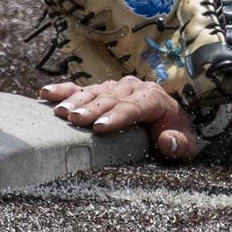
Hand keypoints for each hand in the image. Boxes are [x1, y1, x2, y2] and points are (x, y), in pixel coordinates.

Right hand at [40, 75, 197, 159]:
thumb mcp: (185, 143)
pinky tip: (46, 93)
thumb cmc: (174, 133)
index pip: (135, 106)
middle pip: (111, 98)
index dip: (117, 116)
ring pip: (94, 92)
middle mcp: (134, 88)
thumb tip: (167, 140)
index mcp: (155, 98)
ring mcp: (115, 87)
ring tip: (61, 112)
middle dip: (93, 108)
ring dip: (76, 100)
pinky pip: (80, 87)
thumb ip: (180, 144)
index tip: (100, 127)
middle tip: (75, 120)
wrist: (169, 119)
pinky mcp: (101, 90)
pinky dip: (63, 89)